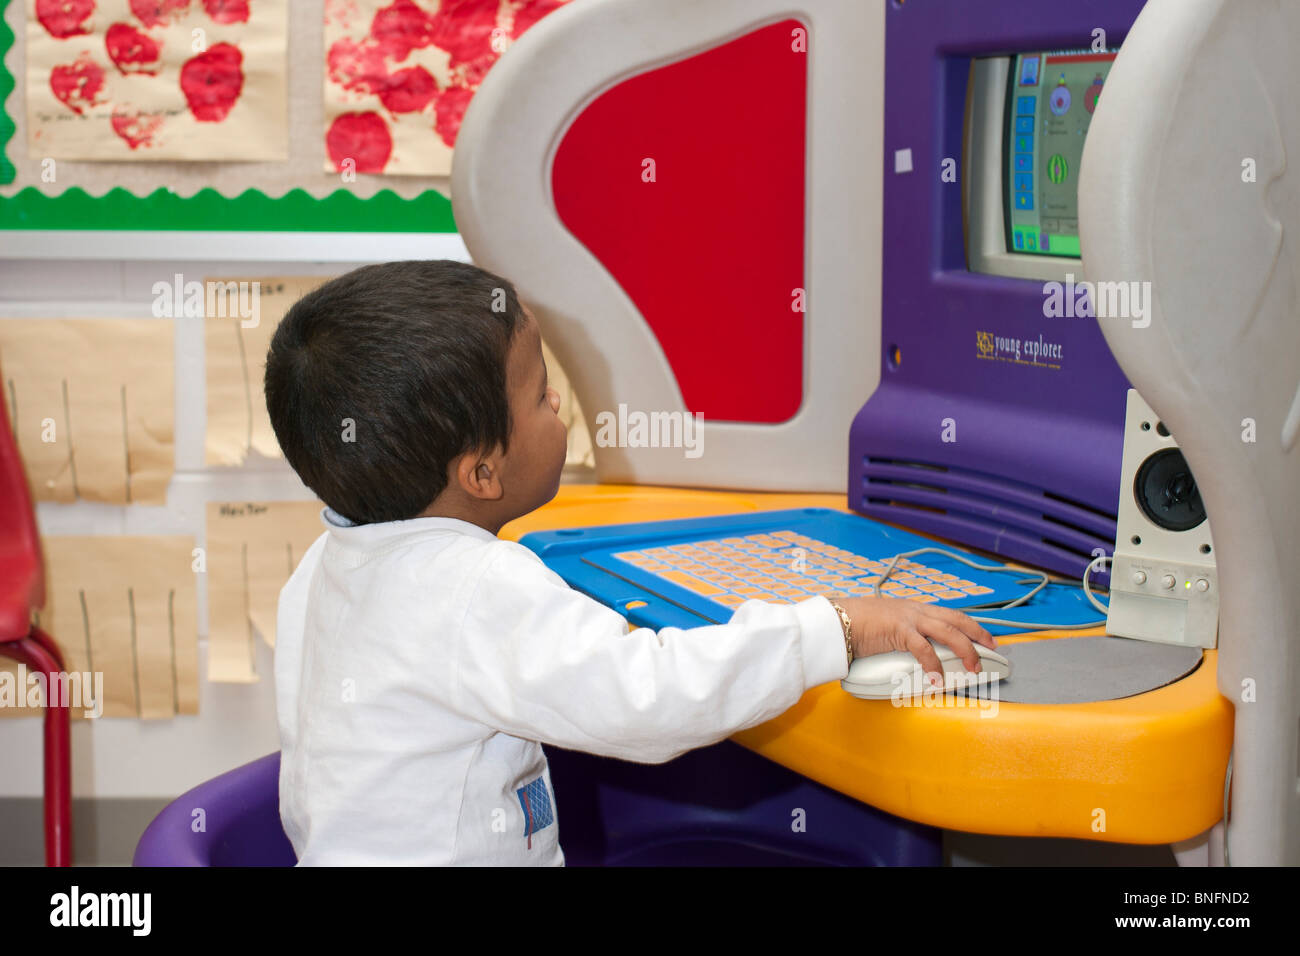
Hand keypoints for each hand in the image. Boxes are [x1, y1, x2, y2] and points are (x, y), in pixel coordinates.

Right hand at [831, 595, 996, 684]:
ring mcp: (909, 618)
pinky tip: (939, 679)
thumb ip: (903, 635)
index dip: (971, 625)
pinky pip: (924, 649)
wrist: (837, 618)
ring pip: (948, 631)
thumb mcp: (886, 626)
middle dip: (978, 634)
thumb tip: (914, 652)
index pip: (950, 614)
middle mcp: (916, 610)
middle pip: (957, 619)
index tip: (986, 637)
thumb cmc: (856, 624)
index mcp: (914, 608)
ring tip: (973, 667)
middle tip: (992, 650)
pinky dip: (934, 665)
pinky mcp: (900, 630)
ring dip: (965, 650)